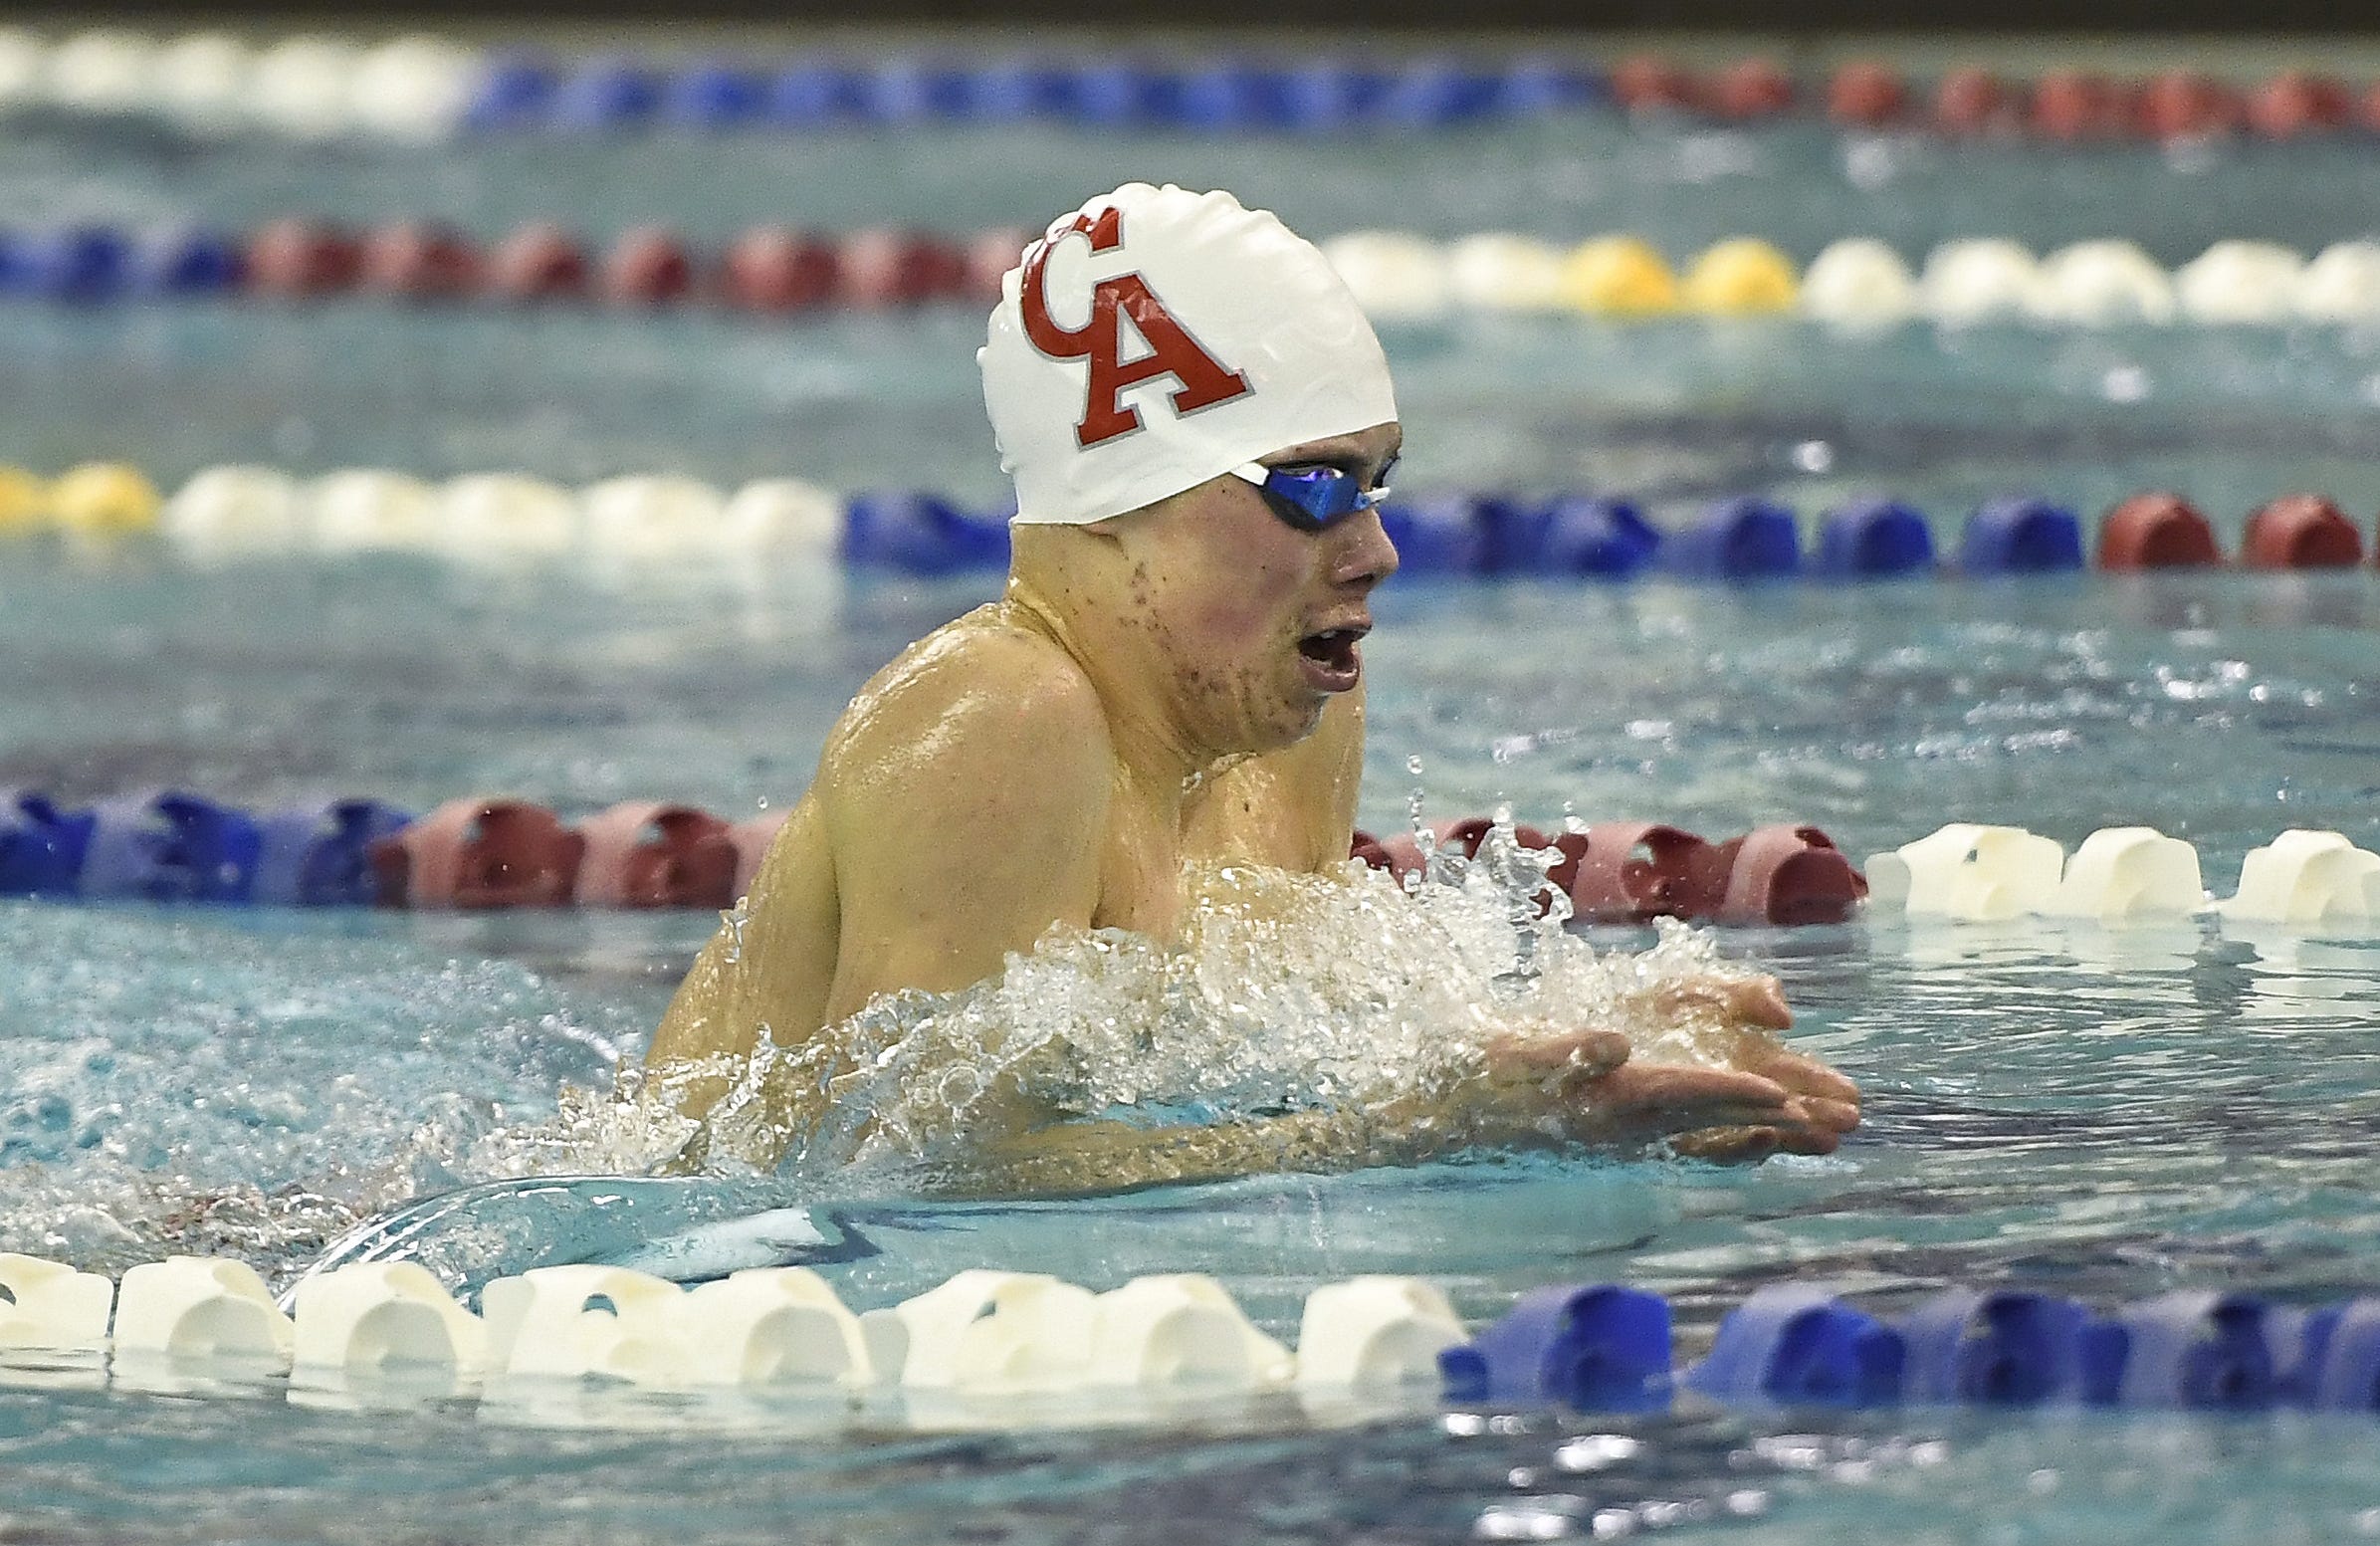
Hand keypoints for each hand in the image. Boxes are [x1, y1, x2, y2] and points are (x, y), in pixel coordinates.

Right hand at [1467, 1026, 1812, 1155]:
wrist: (1461, 1117)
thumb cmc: (1488, 1076)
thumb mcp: (1516, 1054)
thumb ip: (1564, 1050)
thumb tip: (1616, 1045)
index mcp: (1606, 1101)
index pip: (1679, 1093)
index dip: (1729, 1092)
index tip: (1780, 1094)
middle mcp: (1630, 1127)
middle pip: (1718, 1120)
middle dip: (1781, 1119)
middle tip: (1847, 1122)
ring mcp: (1635, 1138)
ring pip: (1719, 1135)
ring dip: (1777, 1134)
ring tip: (1834, 1137)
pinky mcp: (1632, 1139)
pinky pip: (1700, 1144)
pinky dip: (1740, 1142)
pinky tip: (1767, 1144)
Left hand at [1641, 974, 1860, 1159]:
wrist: (1587, 1033)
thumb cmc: (1647, 1006)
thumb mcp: (1702, 989)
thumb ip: (1746, 995)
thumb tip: (1786, 1019)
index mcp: (1739, 1052)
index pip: (1786, 1073)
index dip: (1818, 1084)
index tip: (1851, 1094)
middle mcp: (1725, 1089)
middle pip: (1777, 1107)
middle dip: (1814, 1114)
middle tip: (1851, 1122)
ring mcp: (1698, 1116)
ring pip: (1753, 1129)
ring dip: (1789, 1135)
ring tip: (1826, 1141)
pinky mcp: (1667, 1136)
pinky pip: (1709, 1148)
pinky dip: (1738, 1144)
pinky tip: (1763, 1135)